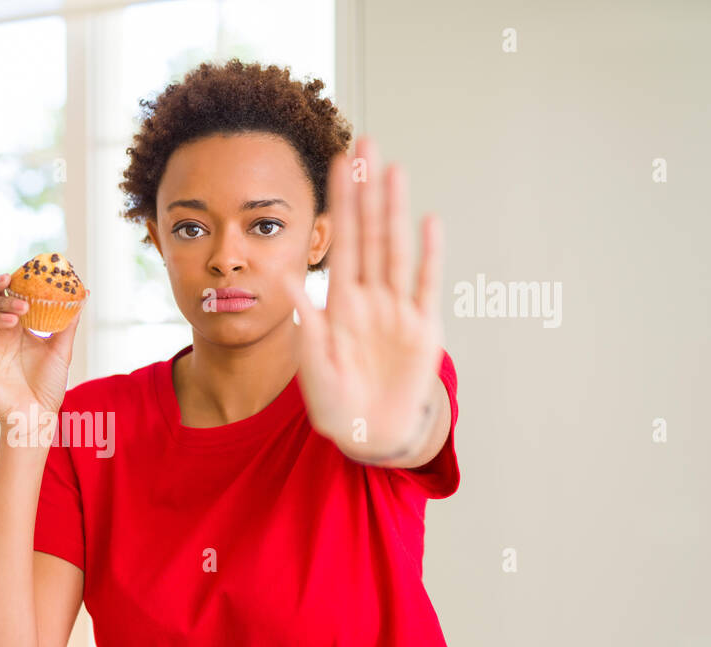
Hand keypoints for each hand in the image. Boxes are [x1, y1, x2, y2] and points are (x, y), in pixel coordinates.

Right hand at [0, 274, 81, 432]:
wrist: (38, 415)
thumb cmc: (49, 385)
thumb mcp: (62, 350)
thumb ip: (69, 321)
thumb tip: (83, 291)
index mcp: (14, 327)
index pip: (1, 296)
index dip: (2, 283)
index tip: (13, 276)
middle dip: (1, 298)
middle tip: (21, 303)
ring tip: (13, 321)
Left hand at [281, 136, 444, 460]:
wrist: (370, 436)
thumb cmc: (337, 402)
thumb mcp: (313, 364)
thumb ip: (306, 324)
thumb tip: (285, 280)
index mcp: (339, 303)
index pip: (339, 242)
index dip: (339, 202)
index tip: (336, 164)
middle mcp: (369, 298)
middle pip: (369, 232)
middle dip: (367, 189)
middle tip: (366, 142)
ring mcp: (397, 310)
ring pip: (395, 249)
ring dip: (394, 210)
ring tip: (393, 169)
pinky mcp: (422, 330)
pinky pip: (425, 286)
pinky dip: (428, 256)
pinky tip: (429, 223)